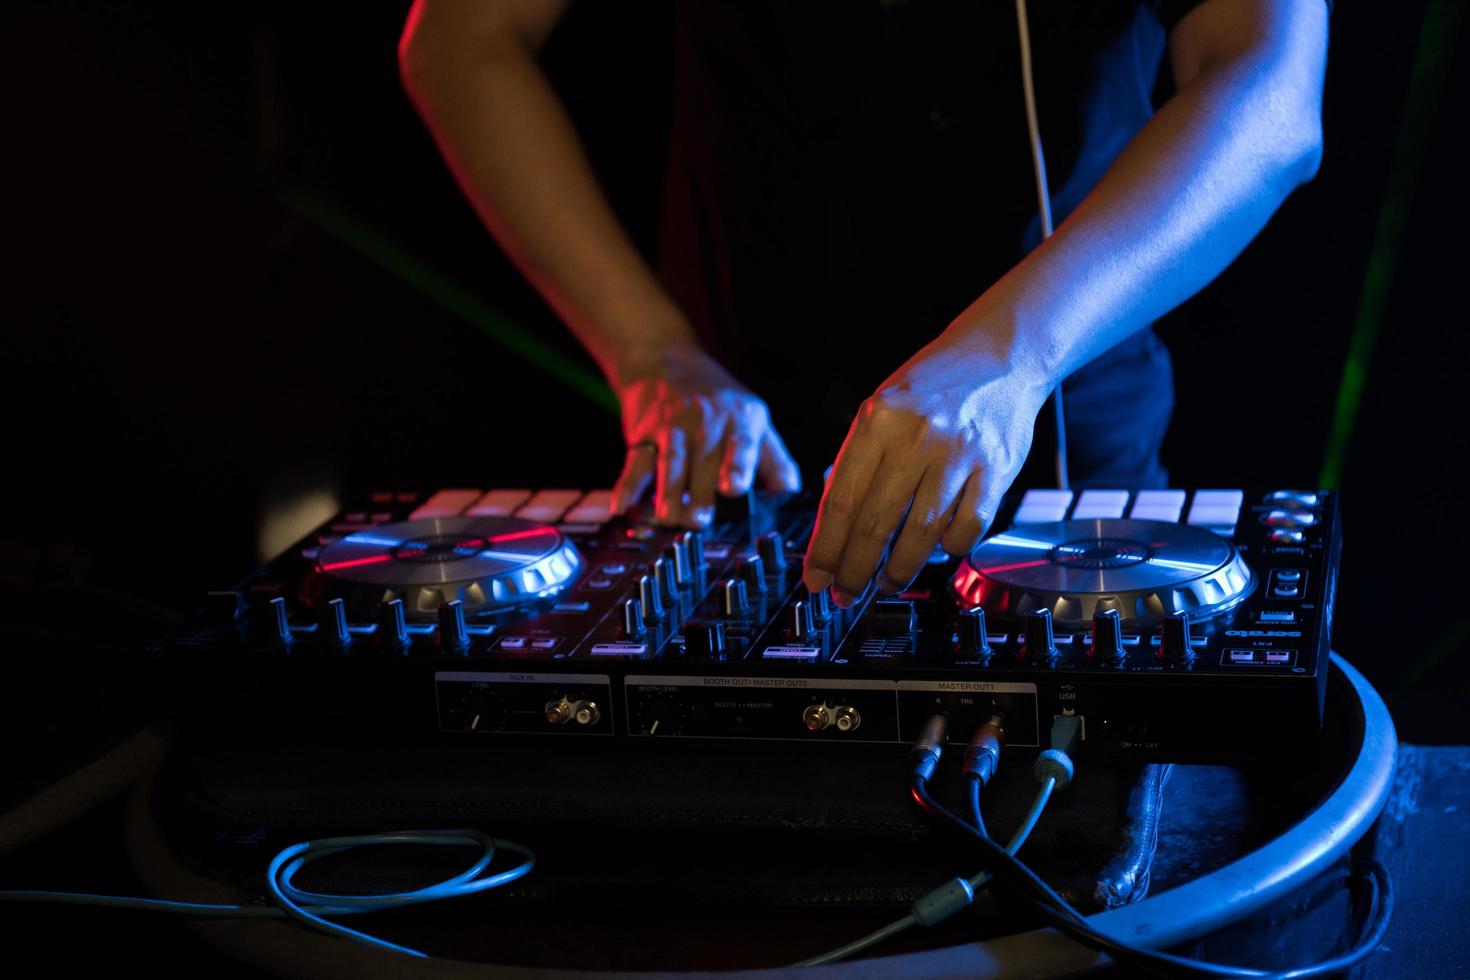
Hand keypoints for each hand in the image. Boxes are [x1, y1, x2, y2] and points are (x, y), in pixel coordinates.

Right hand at [611, 343, 801, 526]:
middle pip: (703, 461)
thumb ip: (775, 459)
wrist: (665, 361)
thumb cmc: (719, 401)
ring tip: (667, 516)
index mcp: (741, 421)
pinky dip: (627, 484)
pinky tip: (621, 505)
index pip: (742, 444)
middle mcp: (707, 421)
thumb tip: (791, 496)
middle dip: (700, 492)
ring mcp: (673, 426)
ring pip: (671, 461)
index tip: (734, 486)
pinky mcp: (644, 432)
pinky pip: (636, 461)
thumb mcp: (754, 419)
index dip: (737, 465)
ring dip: (668, 490)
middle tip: (698, 520)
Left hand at [801, 332, 1050, 605]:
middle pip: (875, 525)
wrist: (999, 354)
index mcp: (877, 420)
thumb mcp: (880, 409)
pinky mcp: (996, 470)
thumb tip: (836, 530)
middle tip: (844, 595)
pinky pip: (966, 529)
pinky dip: (948, 548)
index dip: (825, 549)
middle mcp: (916, 437)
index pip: (841, 501)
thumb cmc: (931, 387)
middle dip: (854, 571)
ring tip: (885, 585)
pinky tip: (936, 550)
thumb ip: (859, 462)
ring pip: (920, 535)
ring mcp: (959, 455)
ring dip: (898, 571)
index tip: (814, 578)